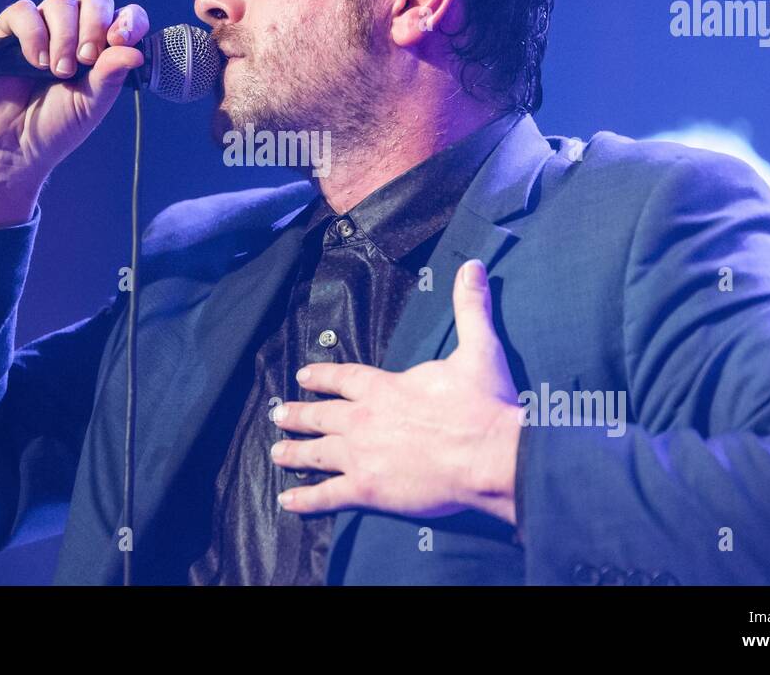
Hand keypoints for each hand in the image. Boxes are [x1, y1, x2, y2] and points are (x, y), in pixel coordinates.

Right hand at [0, 0, 147, 231]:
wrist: (13, 144)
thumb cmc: (56, 125)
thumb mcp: (91, 104)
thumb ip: (111, 76)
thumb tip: (135, 52)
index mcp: (103, 46)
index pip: (126, 16)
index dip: (129, 21)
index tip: (120, 41)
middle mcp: (75, 30)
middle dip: (95, 24)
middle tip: (87, 58)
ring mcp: (43, 26)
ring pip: (61, 1)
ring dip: (64, 36)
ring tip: (59, 71)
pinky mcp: (9, 30)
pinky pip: (24, 11)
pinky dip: (33, 34)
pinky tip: (36, 62)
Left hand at [270, 258, 523, 523]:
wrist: (492, 456)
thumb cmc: (484, 406)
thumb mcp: (479, 348)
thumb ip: (469, 307)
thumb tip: (472, 266)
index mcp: (385, 387)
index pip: (344, 377)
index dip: (322, 376)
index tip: (303, 375)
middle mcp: (364, 418)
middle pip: (321, 415)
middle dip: (298, 413)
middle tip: (277, 413)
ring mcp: (361, 456)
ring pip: (317, 453)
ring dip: (294, 452)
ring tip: (276, 452)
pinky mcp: (369, 490)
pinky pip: (328, 496)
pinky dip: (306, 500)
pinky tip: (287, 503)